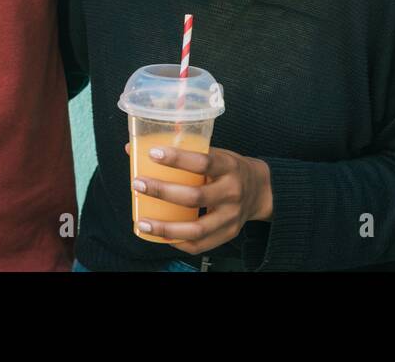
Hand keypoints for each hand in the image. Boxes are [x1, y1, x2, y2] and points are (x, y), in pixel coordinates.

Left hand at [123, 141, 272, 254]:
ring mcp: (231, 217)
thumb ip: (183, 152)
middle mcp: (232, 193)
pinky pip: (200, 245)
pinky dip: (178, 242)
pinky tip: (161, 236)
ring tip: (143, 222)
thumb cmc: (230, 169)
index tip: (152, 153)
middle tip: (138, 184)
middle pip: (195, 197)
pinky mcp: (228, 234)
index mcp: (229, 167)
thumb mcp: (215, 153)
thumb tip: (134, 149)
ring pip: (196, 229)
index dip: (177, 158)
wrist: (261, 190)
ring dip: (166, 228)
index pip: (203, 162)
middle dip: (162, 191)